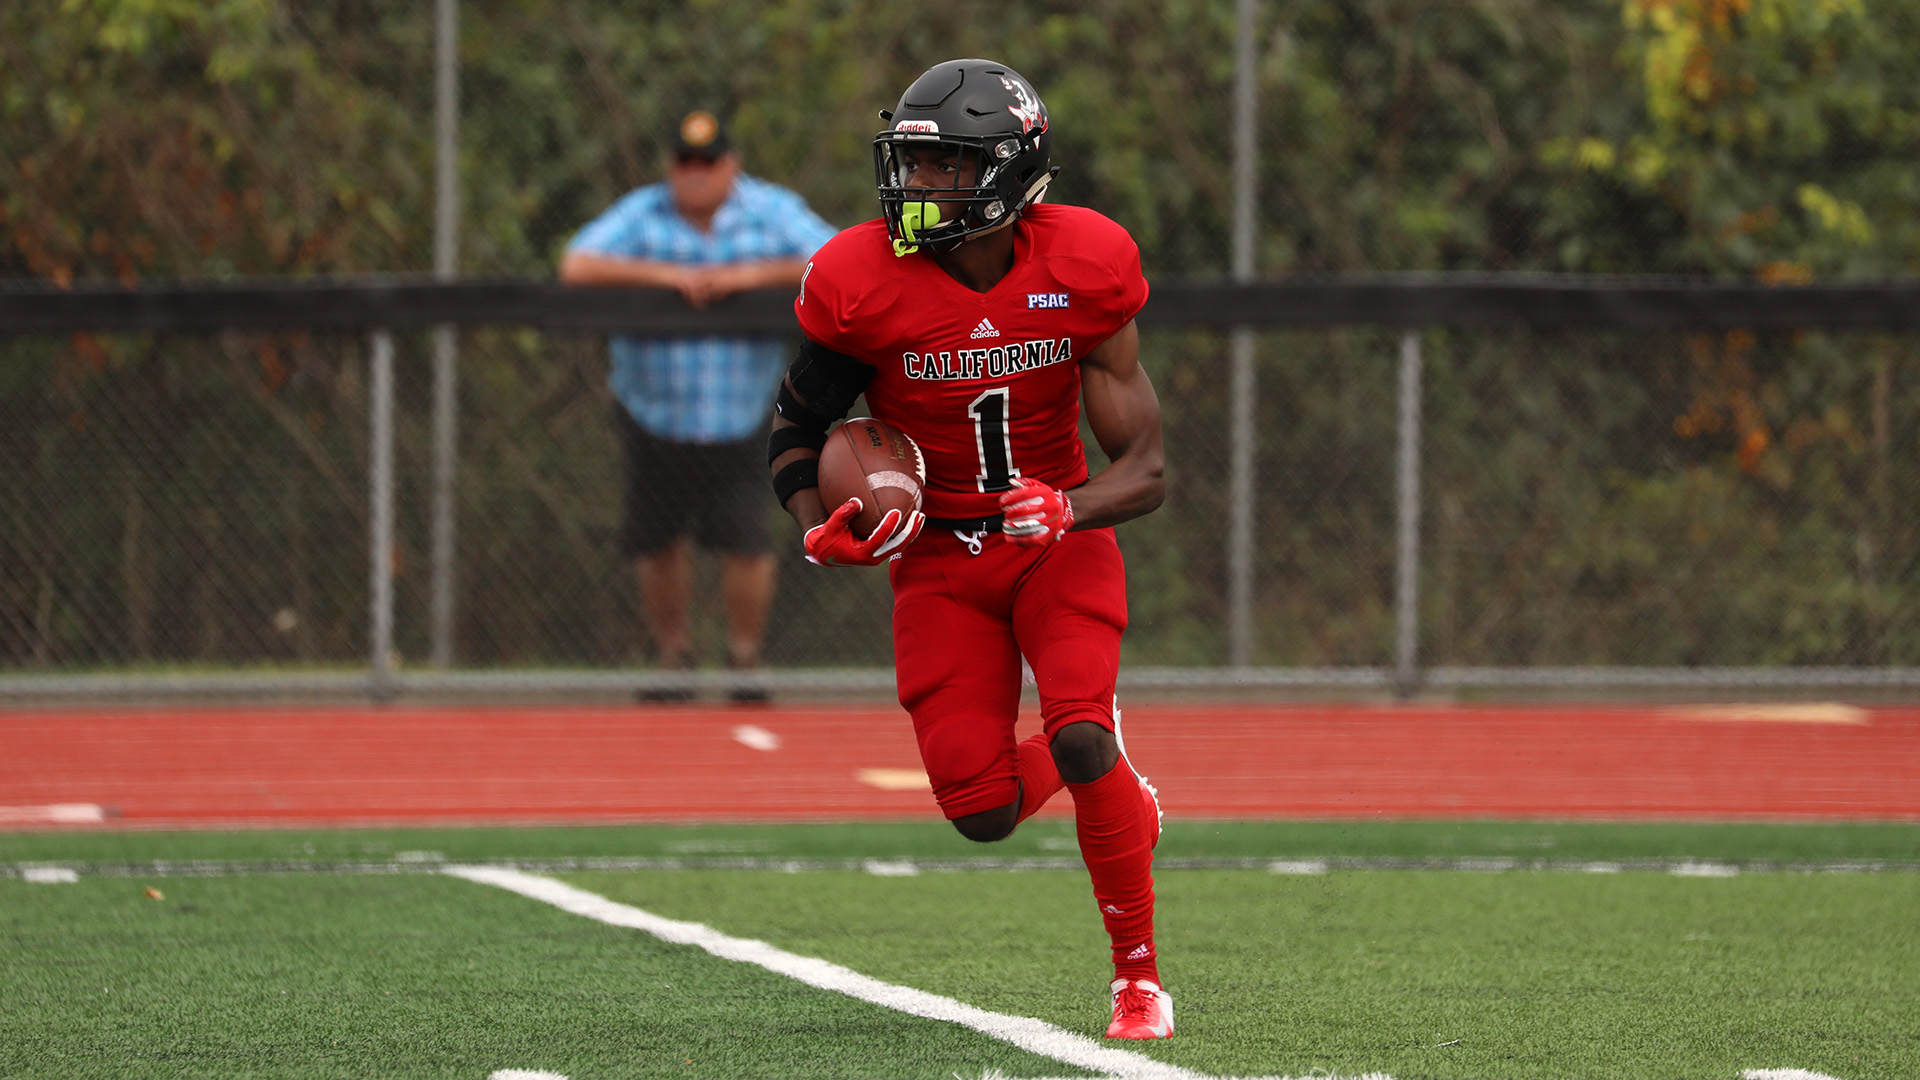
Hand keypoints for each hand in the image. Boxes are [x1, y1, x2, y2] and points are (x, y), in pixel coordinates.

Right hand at [804, 498, 924, 565]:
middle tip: (918, 515)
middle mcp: (873, 557)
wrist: (823, 553)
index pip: (880, 539)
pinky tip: (910, 518)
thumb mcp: (830, 526)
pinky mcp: (879, 552)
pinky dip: (903, 531)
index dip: (889, 526)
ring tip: (920, 516)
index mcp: (862, 554)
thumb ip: (843, 513)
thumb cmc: (826, 539)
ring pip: (900, 545)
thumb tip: (857, 500)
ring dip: (911, 532)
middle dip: (910, 531)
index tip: (896, 512)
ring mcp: (878, 556)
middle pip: (898, 545)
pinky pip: (895, 542)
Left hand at [999, 477, 1072, 545]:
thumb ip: (1025, 483)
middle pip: (1025, 510)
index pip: (1024, 494)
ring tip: (1005, 525)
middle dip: (1011, 513)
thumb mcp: (1039, 487)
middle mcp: (1051, 507)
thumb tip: (1012, 482)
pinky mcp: (1050, 535)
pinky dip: (1018, 540)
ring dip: (1012, 526)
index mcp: (1046, 493)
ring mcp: (1051, 522)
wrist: (1064, 512)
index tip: (1002, 503)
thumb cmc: (1046, 500)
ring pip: (1027, 525)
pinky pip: (1032, 539)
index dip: (1010, 499)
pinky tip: (1009, 537)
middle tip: (1006, 514)